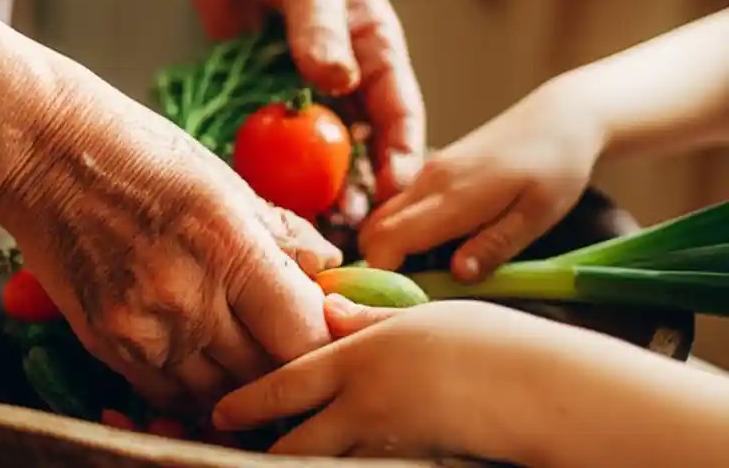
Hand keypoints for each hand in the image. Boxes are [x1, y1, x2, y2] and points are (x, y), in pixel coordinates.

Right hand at [0, 79, 340, 408]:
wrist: (39, 150)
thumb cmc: (135, 150)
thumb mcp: (220, 178)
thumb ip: (279, 231)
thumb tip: (326, 266)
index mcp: (229, 246)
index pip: (306, 336)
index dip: (321, 338)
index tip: (321, 327)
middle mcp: (187, 297)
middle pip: (266, 374)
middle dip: (283, 363)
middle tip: (284, 344)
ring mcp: (142, 328)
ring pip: (218, 395)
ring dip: (236, 380)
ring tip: (240, 352)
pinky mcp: (106, 343)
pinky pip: (166, 394)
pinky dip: (188, 385)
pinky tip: (194, 357)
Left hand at [179, 0, 424, 199]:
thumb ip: (321, 28)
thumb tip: (337, 80)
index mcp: (375, 48)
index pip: (399, 110)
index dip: (402, 154)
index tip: (397, 193)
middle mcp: (347, 76)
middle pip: (361, 143)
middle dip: (359, 186)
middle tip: (350, 226)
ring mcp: (304, 91)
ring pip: (318, 151)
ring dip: (316, 187)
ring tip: (310, 223)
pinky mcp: (263, 97)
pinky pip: (270, 139)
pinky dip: (269, 168)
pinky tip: (262, 196)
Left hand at [213, 298, 566, 461]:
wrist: (542, 391)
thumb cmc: (489, 343)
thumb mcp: (420, 319)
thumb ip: (369, 321)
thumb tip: (327, 309)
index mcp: (359, 359)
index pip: (285, 386)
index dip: (247, 403)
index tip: (220, 413)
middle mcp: (363, 405)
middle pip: (293, 444)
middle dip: (268, 449)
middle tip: (247, 447)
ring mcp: (388, 442)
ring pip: (324, 462)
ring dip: (304, 459)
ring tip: (285, 454)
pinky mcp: (412, 464)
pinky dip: (347, 463)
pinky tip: (347, 456)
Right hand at [359, 76, 604, 280]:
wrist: (559, 116)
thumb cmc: (558, 167)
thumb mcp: (538, 216)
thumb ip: (495, 246)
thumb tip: (456, 275)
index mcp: (452, 196)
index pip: (387, 239)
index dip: (383, 276)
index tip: (406, 303)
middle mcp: (428, 183)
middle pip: (374, 231)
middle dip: (381, 267)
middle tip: (416, 295)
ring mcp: (427, 174)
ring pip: (383, 218)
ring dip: (392, 250)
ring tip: (430, 277)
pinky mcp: (433, 171)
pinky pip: (400, 207)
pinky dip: (403, 233)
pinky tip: (439, 249)